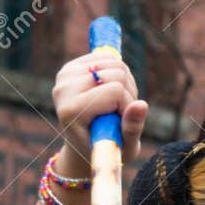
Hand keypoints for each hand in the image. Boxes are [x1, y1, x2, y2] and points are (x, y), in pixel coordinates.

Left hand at [50, 53, 148, 172]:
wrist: (84, 142)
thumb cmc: (107, 147)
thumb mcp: (124, 147)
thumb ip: (132, 128)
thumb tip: (141, 105)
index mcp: (72, 111)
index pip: (115, 90)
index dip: (129, 104)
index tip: (123, 121)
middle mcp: (63, 90)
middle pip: (117, 73)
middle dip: (128, 92)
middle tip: (119, 110)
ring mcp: (65, 76)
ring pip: (115, 63)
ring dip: (125, 82)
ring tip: (116, 101)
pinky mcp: (70, 67)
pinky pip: (107, 56)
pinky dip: (118, 71)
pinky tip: (110, 88)